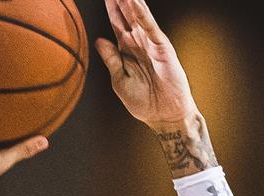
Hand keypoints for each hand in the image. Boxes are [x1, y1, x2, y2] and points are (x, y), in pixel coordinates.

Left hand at [96, 0, 195, 128]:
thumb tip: (99, 40)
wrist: (164, 115)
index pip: (117, 23)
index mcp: (126, 50)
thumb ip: (111, 60)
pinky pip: (150, 27)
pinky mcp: (162, 47)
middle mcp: (139, 43)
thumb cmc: (143, 102)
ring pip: (138, 16)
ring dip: (130, 1)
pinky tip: (134, 2)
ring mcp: (151, 43)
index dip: (111, 8)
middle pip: (127, 15)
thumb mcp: (120, 80)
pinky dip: (142, 14)